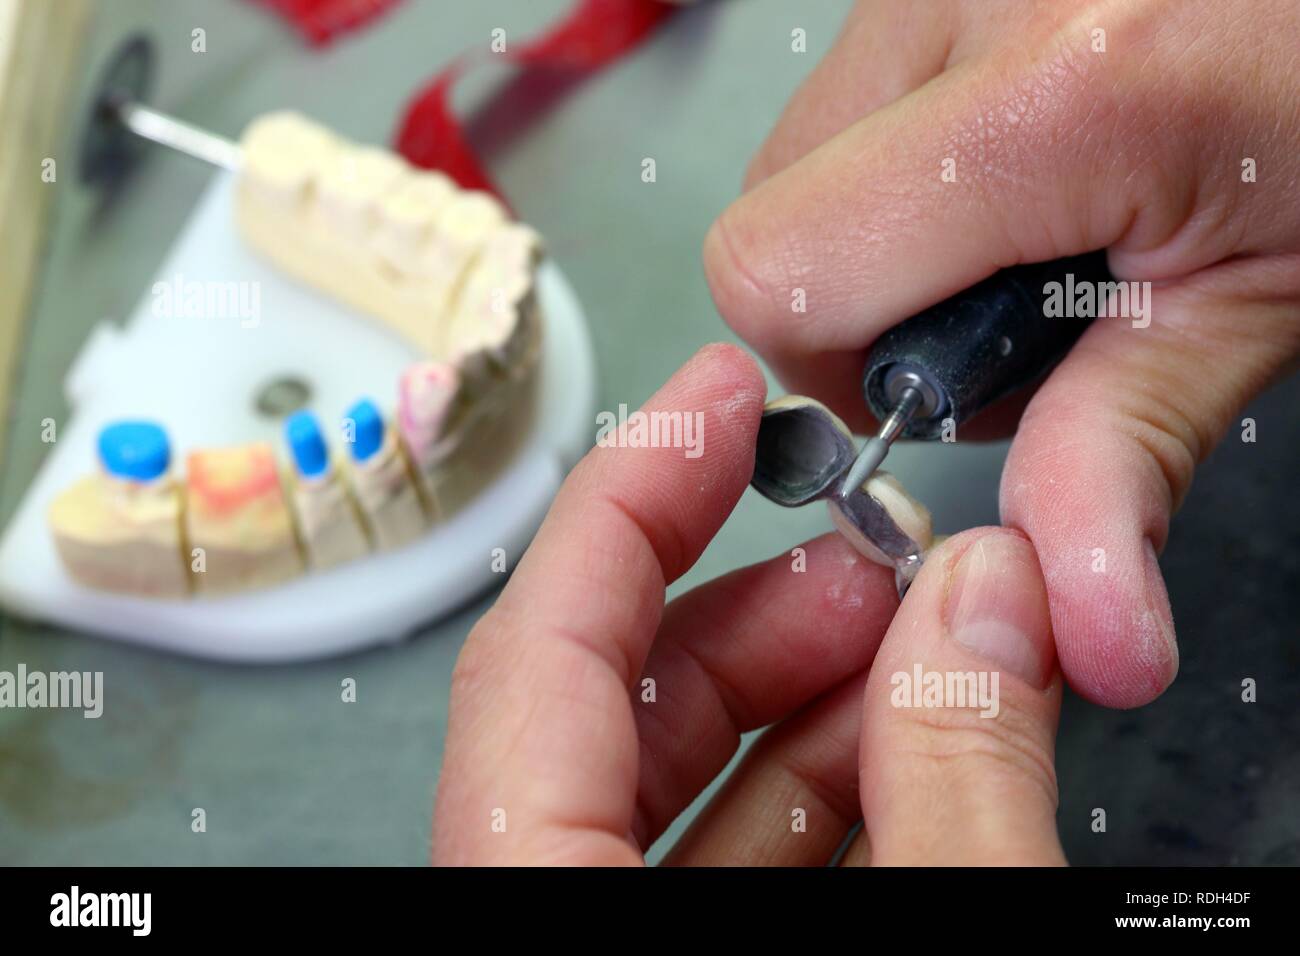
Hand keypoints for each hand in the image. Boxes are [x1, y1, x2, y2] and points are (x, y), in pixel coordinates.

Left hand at [434, 347, 1065, 864]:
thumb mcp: (950, 923)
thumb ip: (959, 773)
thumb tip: (978, 600)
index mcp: (539, 904)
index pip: (536, 657)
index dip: (631, 499)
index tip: (714, 402)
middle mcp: (542, 910)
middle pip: (603, 705)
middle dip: (752, 605)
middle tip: (869, 544)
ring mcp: (608, 942)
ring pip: (668, 783)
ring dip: (802, 698)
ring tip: (927, 637)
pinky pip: (725, 855)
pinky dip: (819, 787)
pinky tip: (914, 739)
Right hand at [702, 0, 1299, 706]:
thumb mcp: (1259, 308)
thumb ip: (1127, 458)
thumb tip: (1077, 628)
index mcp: (1060, 99)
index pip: (775, 270)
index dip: (827, 367)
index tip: (931, 390)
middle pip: (767, 208)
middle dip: (853, 300)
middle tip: (998, 309)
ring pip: (803, 148)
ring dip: (883, 223)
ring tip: (1026, 224)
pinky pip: (856, 90)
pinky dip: (909, 155)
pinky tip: (1022, 161)